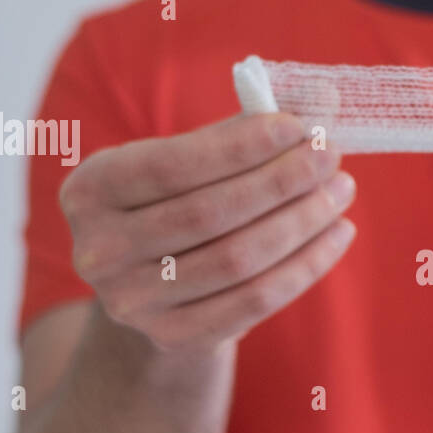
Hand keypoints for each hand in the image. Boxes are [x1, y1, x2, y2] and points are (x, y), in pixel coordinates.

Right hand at [57, 113, 355, 351]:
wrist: (154, 290)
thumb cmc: (179, 204)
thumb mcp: (192, 161)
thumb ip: (247, 127)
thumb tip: (325, 95)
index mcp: (91, 190)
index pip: (171, 165)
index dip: (240, 146)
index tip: (299, 126)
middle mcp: (100, 251)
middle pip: (208, 214)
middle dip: (280, 181)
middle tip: (330, 155)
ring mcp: (133, 303)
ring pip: (237, 260)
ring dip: (302, 222)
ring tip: (341, 190)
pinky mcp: (174, 338)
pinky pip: (255, 301)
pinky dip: (306, 266)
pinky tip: (338, 234)